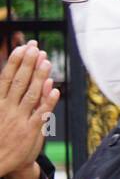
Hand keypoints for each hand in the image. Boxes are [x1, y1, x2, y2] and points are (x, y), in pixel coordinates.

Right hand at [0, 42, 58, 177]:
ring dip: (39, 77)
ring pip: (31, 94)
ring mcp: (18, 119)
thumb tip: (8, 77)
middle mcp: (7, 108)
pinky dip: (48, 101)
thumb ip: (3, 95)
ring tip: (47, 61)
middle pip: (19, 81)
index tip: (23, 47)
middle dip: (28, 63)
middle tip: (36, 47)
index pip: (6, 77)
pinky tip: (55, 89)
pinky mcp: (30, 131)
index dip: (15, 61)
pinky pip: (40, 113)